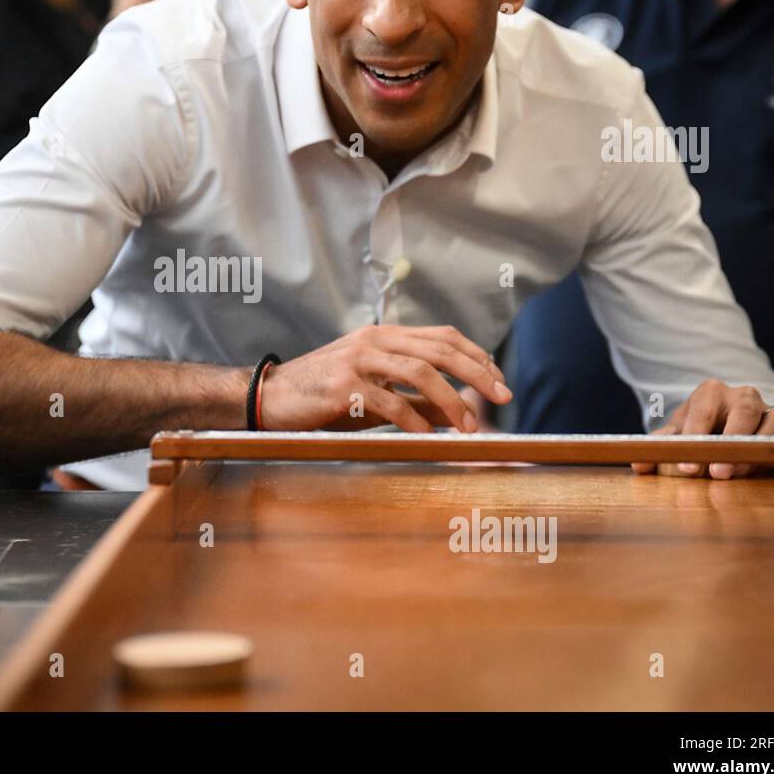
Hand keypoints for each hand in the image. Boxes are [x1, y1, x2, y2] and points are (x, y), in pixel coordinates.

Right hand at [257, 324, 512, 432]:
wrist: (270, 398)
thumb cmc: (322, 398)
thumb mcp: (374, 395)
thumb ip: (413, 400)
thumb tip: (455, 414)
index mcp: (384, 337)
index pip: (443, 337)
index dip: (477, 356)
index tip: (499, 381)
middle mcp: (374, 341)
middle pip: (440, 350)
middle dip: (478, 374)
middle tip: (503, 397)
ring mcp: (358, 360)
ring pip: (420, 372)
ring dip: (452, 400)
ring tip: (469, 425)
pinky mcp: (343, 386)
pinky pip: (389, 402)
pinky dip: (414, 420)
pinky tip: (427, 436)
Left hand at [630, 379, 773, 479]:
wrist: (733, 430)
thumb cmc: (701, 431)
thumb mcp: (680, 435)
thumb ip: (661, 447)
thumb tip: (639, 464)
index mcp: (710, 392)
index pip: (702, 411)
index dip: (695, 437)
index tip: (686, 466)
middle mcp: (742, 395)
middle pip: (743, 412)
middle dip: (730, 442)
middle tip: (716, 473)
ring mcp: (768, 408)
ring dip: (757, 449)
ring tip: (737, 473)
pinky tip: (758, 470)